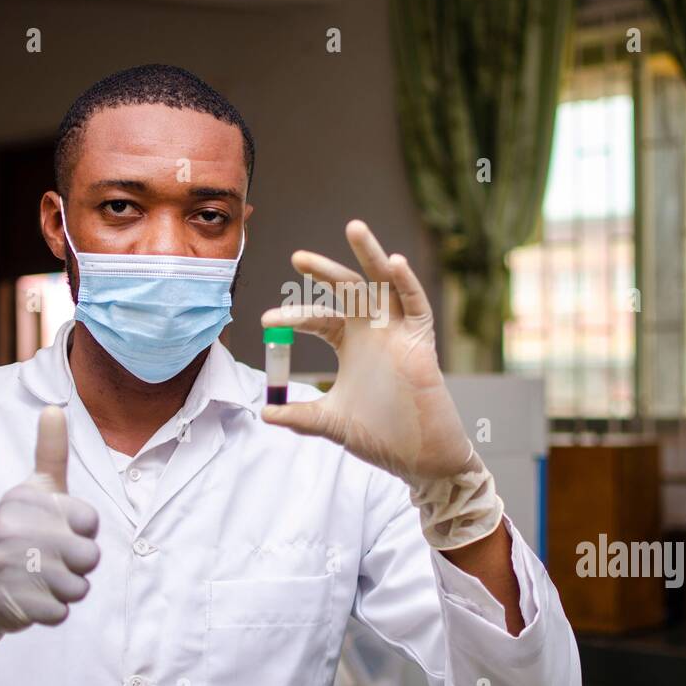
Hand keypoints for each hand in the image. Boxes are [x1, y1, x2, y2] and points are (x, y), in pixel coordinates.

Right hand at [0, 406, 100, 664]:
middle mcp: (10, 528)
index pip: (89, 520)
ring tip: (45, 578)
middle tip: (55, 559)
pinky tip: (35, 598)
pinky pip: (60, 612)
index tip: (61, 529)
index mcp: (22, 498)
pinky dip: (54, 610)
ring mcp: (5, 567)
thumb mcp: (34, 489)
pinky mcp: (6, 603)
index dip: (83, 530)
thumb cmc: (19, 530)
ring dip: (69, 588)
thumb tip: (54, 408)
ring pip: (78, 587)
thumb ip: (50, 452)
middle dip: (80, 563)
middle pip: (88, 556)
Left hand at [260, 221, 502, 549]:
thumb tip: (264, 413)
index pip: (321, 318)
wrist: (419, 458)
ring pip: (385, 283)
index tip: (267, 321)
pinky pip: (416, 304)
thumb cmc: (381, 436)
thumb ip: (301, 416)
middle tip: (297, 257)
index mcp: (352, 344)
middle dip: (325, 272)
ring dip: (372, 254)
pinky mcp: (421, 341)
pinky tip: (393, 263)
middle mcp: (373, 331)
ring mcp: (398, 332)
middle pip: (349, 289)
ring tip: (354, 227)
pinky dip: (406, 283)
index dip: (296, 315)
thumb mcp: (332, 423)